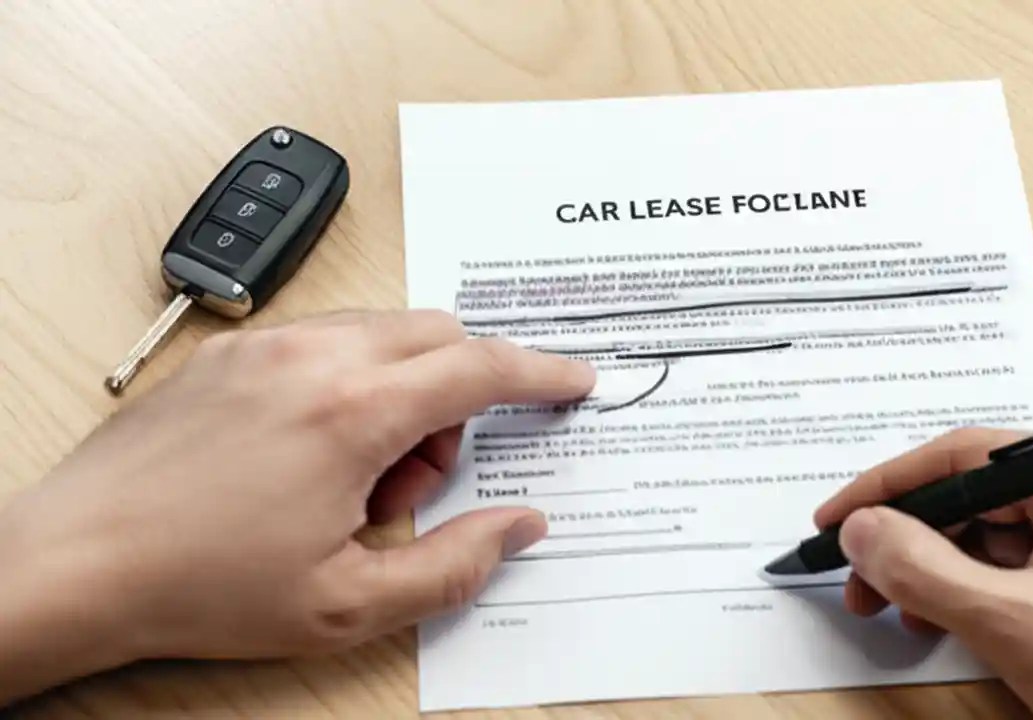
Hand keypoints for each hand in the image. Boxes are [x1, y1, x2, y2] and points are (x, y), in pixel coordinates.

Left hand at [0, 310, 594, 703]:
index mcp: (354, 411)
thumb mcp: (347, 605)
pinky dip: (352, 378)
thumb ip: (456, 565)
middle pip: (439, 335)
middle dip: (461, 397)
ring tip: (355, 478)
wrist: (74, 561)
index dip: (543, 372)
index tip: (573, 379)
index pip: (482, 367)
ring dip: (404, 389)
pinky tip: (311, 452)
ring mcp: (266, 345)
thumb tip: (520, 527)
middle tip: (418, 481)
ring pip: (384, 332)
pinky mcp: (229, 351)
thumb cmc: (198, 584)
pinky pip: (327, 338)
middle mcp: (315, 357)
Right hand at [815, 427, 1032, 719]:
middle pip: (979, 498)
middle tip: (861, 582)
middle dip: (912, 541)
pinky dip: (979, 592)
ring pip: (998, 536)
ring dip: (940, 572)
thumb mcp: (1010, 621)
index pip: (967, 457)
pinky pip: (1027, 567)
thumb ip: (922, 568)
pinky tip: (947, 621)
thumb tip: (861, 530)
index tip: (836, 518)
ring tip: (900, 611)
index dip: (889, 488)